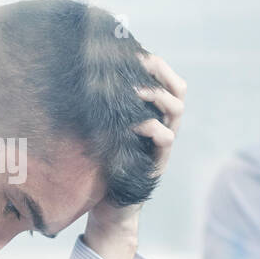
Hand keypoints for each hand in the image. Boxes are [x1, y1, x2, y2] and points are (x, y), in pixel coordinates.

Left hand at [82, 52, 185, 258]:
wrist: (105, 207)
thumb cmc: (98, 165)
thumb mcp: (100, 130)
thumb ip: (102, 108)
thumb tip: (81, 76)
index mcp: (152, 114)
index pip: (166, 80)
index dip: (156, 64)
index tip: (134, 51)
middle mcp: (162, 126)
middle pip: (179, 90)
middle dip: (161, 72)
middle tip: (140, 63)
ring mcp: (162, 145)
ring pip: (176, 110)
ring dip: (156, 95)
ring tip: (135, 90)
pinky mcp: (157, 163)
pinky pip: (165, 138)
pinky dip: (150, 127)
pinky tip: (130, 123)